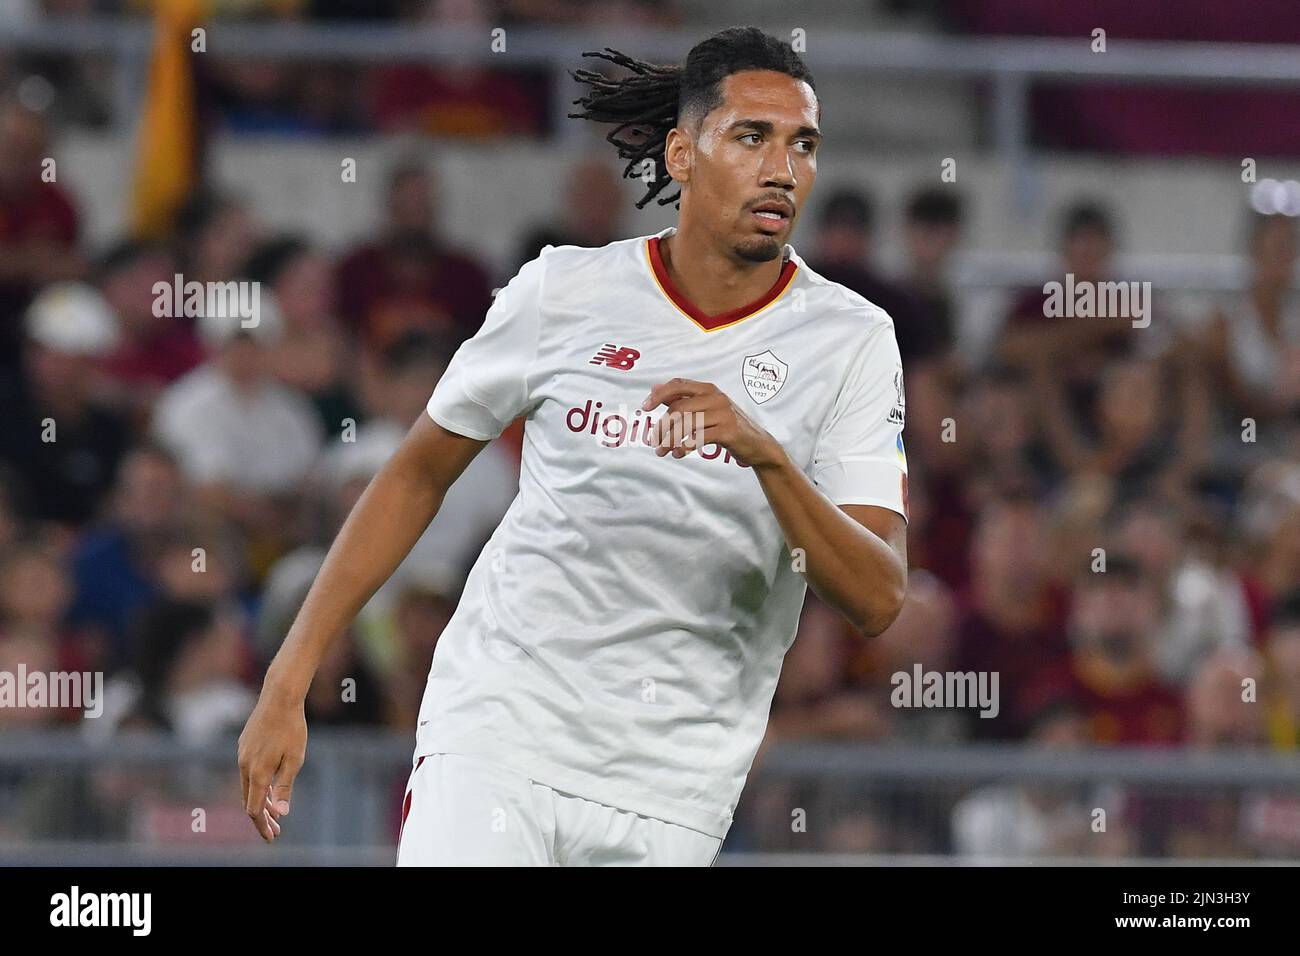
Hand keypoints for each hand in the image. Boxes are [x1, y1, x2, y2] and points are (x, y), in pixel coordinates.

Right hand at [237, 687, 306, 842]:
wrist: (279, 697)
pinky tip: (268, 786)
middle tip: (275, 831)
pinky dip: (256, 784)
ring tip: (273, 813)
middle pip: (249, 800)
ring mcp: (242, 755)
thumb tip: (280, 813)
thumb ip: (285, 787)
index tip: (272, 837)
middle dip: (261, 817)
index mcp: (258, 772)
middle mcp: (245, 766)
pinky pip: (248, 771)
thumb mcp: (295, 759)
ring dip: (259, 800)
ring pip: (247, 786)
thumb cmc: (292, 728)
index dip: (262, 825)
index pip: (254, 809)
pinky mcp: (244, 745)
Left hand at [642, 378, 781, 466]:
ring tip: (662, 451)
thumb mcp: (706, 409)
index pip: (678, 384)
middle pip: (679, 407)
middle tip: (654, 441)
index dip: (659, 394)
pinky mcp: (729, 431)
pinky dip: (685, 447)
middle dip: (663, 426)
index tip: (645, 407)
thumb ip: (682, 399)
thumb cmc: (727, 425)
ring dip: (670, 440)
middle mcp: (716, 397)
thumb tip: (655, 389)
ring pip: (687, 424)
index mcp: (708, 389)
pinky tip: (679, 454)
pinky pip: (699, 437)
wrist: (757, 444)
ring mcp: (723, 413)